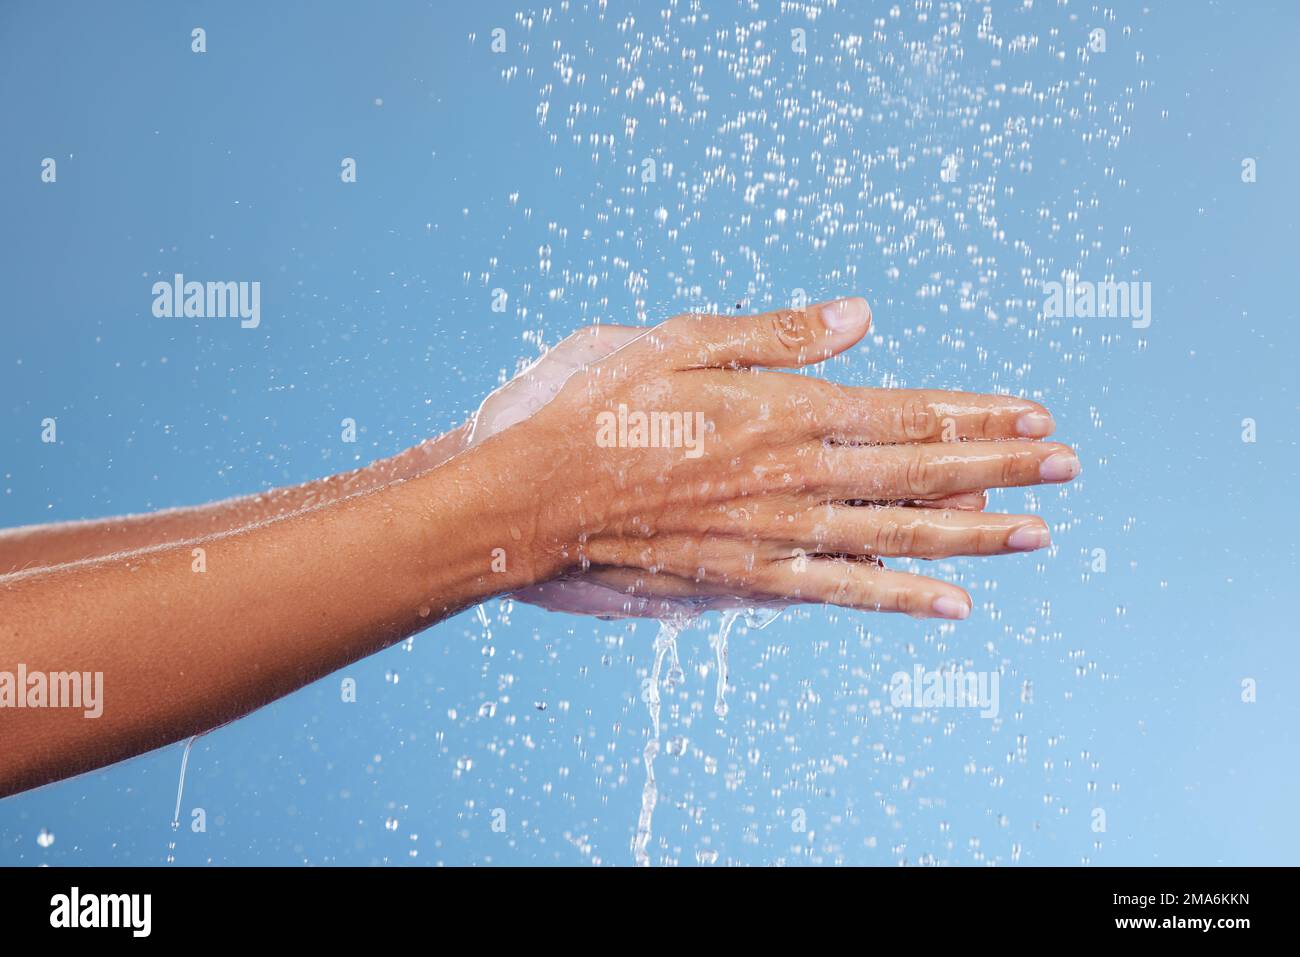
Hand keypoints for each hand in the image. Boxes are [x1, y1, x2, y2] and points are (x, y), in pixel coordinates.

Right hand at [478, 297, 1076, 619]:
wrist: (532, 501)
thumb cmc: (596, 411)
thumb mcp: (677, 343)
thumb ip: (774, 334)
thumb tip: (861, 316)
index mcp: (783, 410)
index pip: (905, 413)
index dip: (975, 416)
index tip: (1034, 414)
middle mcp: (795, 476)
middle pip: (920, 474)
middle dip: (1001, 469)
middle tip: (1068, 469)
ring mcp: (777, 534)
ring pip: (898, 535)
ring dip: (974, 534)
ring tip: (1038, 534)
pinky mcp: (750, 580)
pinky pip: (842, 592)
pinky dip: (900, 597)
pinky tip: (951, 606)